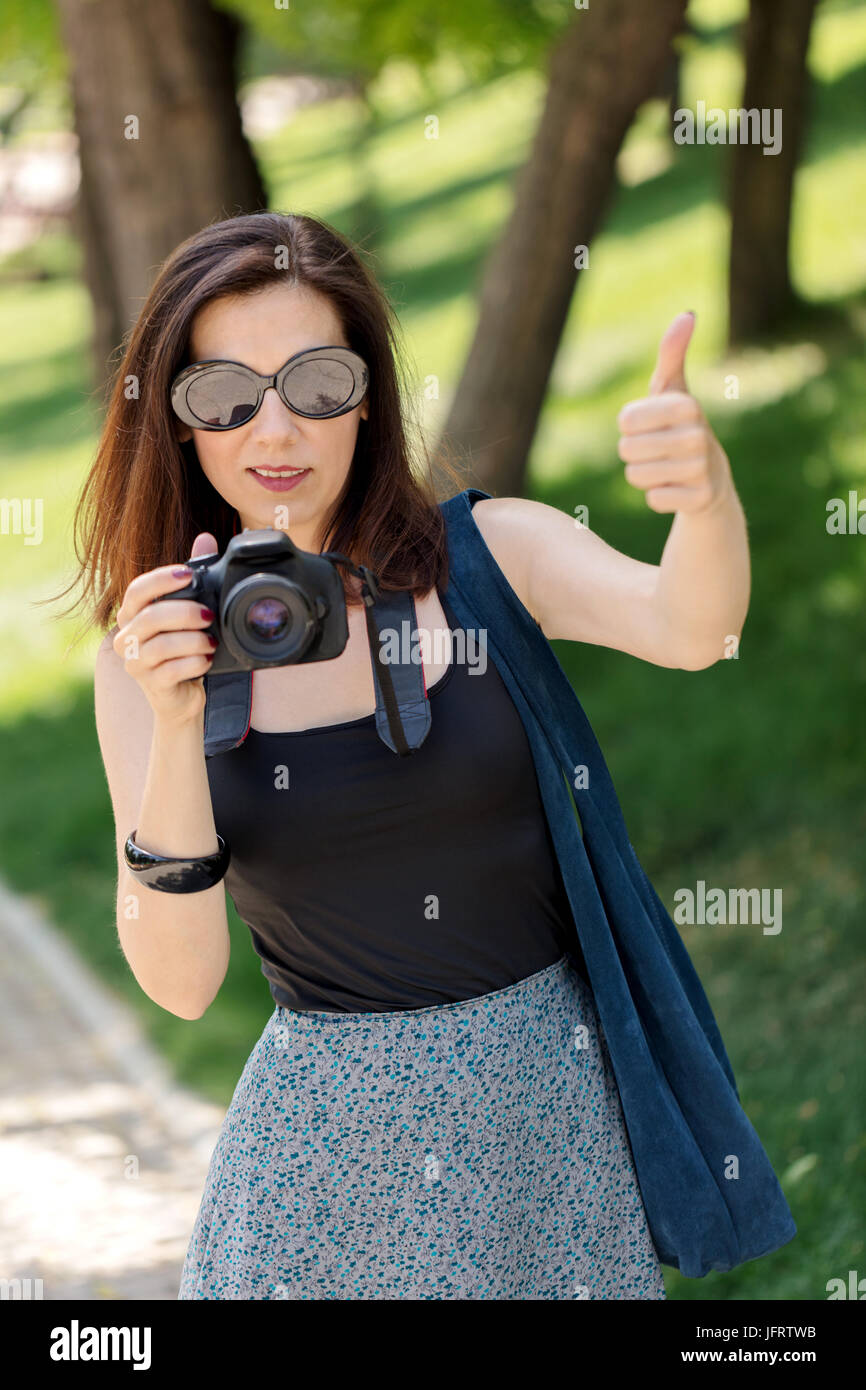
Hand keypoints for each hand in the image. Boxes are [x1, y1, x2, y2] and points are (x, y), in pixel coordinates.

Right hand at [113, 532, 219, 728]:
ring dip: (194, 641)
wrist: (182, 696)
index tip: (189, 575)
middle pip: (151, 617)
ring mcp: (135, 662)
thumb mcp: (189, 611)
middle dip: (185, 613)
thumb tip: (205, 537)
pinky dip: (196, 663)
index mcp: (133, 614)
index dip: (162, 579)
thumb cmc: (183, 649)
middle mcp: (126, 636)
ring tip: (211, 642)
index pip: (137, 589)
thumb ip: (194, 577)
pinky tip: (207, 661)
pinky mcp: (150, 685)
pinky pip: (172, 670)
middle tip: (210, 614)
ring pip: (162, 646)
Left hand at [616, 312, 731, 514]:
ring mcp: (701, 469)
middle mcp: (698, 436)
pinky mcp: (701, 499)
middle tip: (656, 452)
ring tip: (665, 469)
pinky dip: (658, 497)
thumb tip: (688, 314)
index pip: (625, 420)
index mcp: (686, 406)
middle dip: (633, 454)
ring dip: (644, 476)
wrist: (711, 480)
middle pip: (626, 450)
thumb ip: (672, 353)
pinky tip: (676, 489)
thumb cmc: (680, 428)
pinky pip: (653, 500)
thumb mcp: (673, 390)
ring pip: (636, 476)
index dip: (629, 428)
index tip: (649, 426)